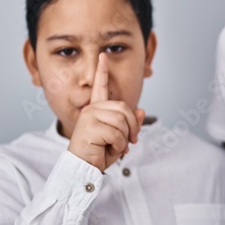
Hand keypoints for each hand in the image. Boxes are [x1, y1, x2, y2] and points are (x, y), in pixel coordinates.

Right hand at [68, 53, 145, 171]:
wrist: (83, 168)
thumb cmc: (99, 154)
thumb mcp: (119, 137)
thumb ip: (129, 123)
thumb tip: (141, 110)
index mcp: (96, 109)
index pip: (100, 87)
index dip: (102, 71)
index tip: (103, 56)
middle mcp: (91, 109)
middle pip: (124, 108)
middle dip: (132, 127)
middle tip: (130, 142)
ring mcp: (89, 116)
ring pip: (122, 121)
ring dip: (124, 139)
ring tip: (115, 147)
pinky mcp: (90, 127)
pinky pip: (117, 134)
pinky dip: (118, 146)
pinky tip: (108, 150)